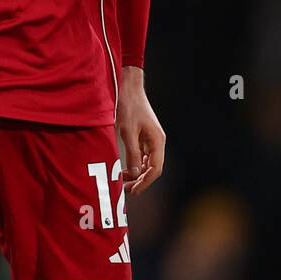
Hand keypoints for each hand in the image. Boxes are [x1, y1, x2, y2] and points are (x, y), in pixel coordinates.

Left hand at [116, 66, 164, 194]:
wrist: (128, 88)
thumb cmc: (129, 107)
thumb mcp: (128, 131)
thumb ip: (133, 153)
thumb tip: (136, 174)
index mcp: (157, 141)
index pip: (156, 169)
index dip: (145, 182)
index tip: (133, 191)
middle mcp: (157, 142)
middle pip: (153, 168)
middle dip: (140, 181)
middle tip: (125, 190)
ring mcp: (151, 140)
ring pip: (148, 163)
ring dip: (137, 174)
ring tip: (123, 182)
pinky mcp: (144, 137)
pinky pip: (142, 156)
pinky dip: (135, 165)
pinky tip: (124, 170)